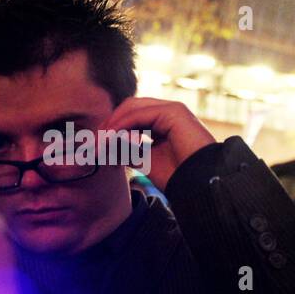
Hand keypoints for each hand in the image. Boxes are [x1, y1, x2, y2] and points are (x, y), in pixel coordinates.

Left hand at [100, 96, 215, 190]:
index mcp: (163, 122)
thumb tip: (106, 146)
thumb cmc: (179, 176)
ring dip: (112, 124)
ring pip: (132, 108)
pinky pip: (139, 114)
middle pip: (129, 108)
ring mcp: (172, 109)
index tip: (95, 146)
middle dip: (109, 124)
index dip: (112, 128)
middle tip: (93, 143)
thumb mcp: (145, 161)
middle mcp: (168, 112)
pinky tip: (111, 138)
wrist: (201, 184)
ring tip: (99, 143)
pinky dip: (121, 125)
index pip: (131, 116)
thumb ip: (128, 150)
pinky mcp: (174, 112)